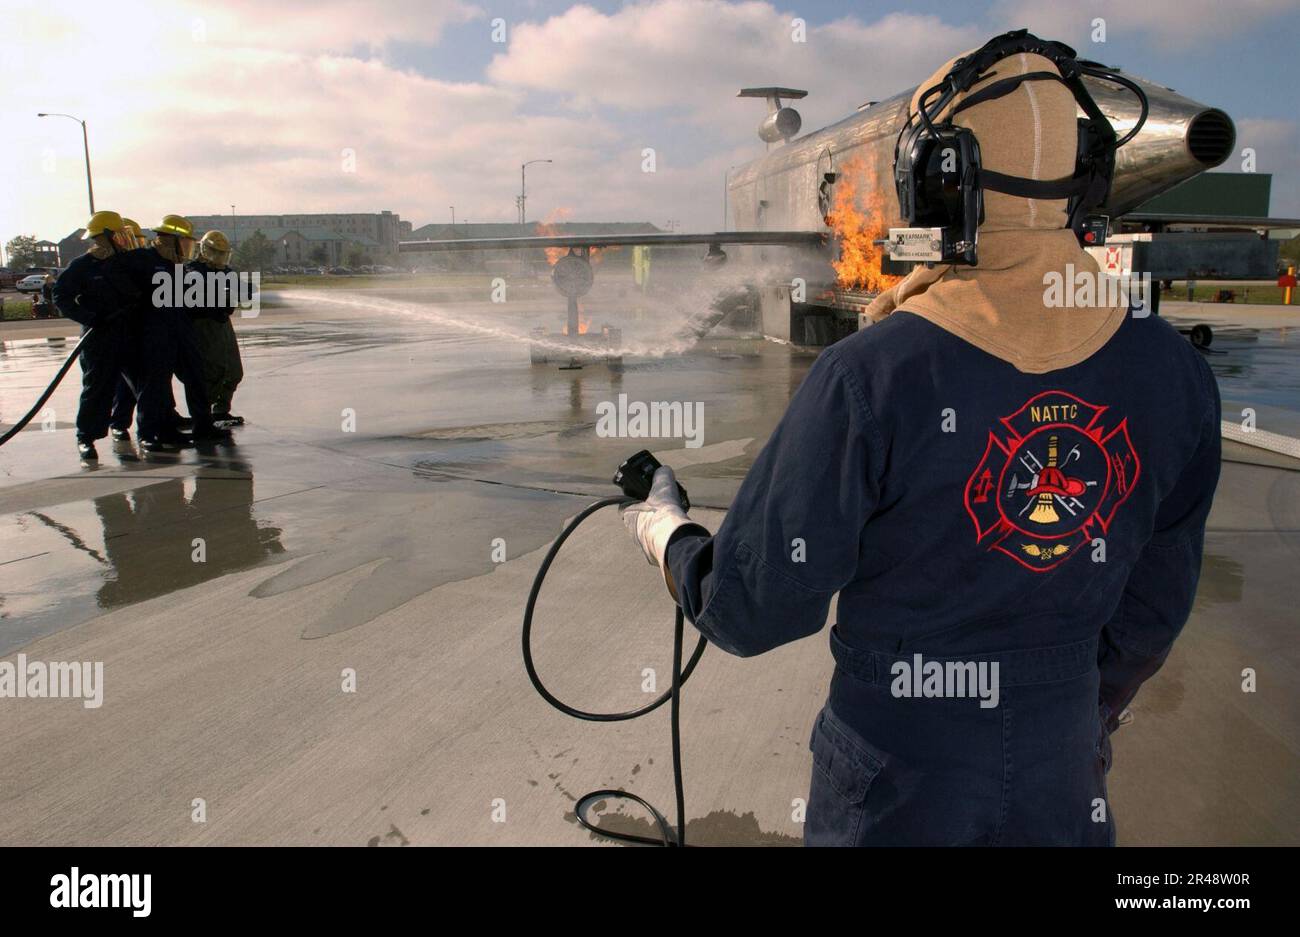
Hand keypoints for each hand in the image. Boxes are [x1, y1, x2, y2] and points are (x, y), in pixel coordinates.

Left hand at [621, 466, 700, 596]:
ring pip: (650, 534)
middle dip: (651, 514)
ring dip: (660, 528)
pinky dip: (668, 539)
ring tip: (674, 520)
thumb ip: (662, 476)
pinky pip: (661, 546)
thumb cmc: (663, 513)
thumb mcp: (662, 487)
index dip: (636, 499)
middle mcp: (632, 533)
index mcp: (628, 515)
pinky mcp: (656, 557)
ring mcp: (644, 547)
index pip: (626, 505)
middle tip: (665, 508)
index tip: (647, 496)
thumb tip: (663, 470)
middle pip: (640, 520)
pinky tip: (678, 534)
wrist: (674, 540)